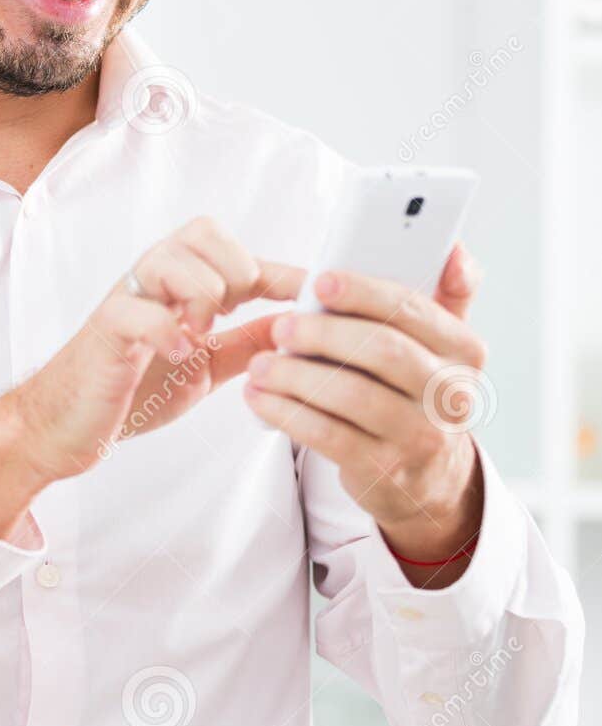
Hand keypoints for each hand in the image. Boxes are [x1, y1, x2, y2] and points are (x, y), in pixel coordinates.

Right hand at [0, 217, 301, 538]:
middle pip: (204, 232)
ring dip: (199, 299)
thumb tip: (297, 327)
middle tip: (227, 318)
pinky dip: (167, 331)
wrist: (71, 422)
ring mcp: (127, 298)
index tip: (316, 293)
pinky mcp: (105, 327)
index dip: (282, 271)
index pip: (238, 252)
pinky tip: (175, 354)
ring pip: (174, 260)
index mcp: (181, 282)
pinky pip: (139, 309)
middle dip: (232, 274)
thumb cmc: (132, 385)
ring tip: (196, 337)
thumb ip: (247, 342)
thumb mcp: (206, 364)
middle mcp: (153, 278)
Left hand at [242, 241, 486, 568]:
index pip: (412, 310)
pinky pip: (327, 434)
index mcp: (464, 350)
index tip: (320, 280)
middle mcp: (449, 393)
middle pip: (383, 351)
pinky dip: (288, 412)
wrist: (428, 478)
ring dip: (297, 375)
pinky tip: (260, 398)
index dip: (363, 292)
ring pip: (351, 395)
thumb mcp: (443, 345)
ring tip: (261, 364)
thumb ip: (447, 293)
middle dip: (325, 333)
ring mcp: (419, 435)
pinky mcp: (383, 468)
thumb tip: (452, 248)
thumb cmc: (418, 391)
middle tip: (282, 327)